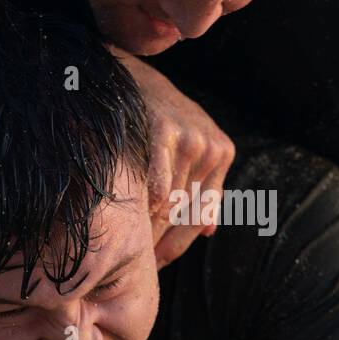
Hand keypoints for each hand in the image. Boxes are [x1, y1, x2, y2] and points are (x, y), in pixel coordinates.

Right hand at [111, 47, 234, 267]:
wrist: (119, 68)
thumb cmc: (149, 112)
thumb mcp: (185, 140)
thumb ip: (200, 183)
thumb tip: (209, 232)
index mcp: (221, 152)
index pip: (198, 215)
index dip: (173, 246)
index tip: (150, 268)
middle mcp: (210, 148)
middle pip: (181, 216)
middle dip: (155, 245)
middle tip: (127, 271)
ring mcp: (192, 141)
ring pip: (169, 209)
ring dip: (144, 236)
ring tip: (117, 257)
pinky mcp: (167, 134)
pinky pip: (155, 192)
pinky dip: (140, 214)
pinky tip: (118, 228)